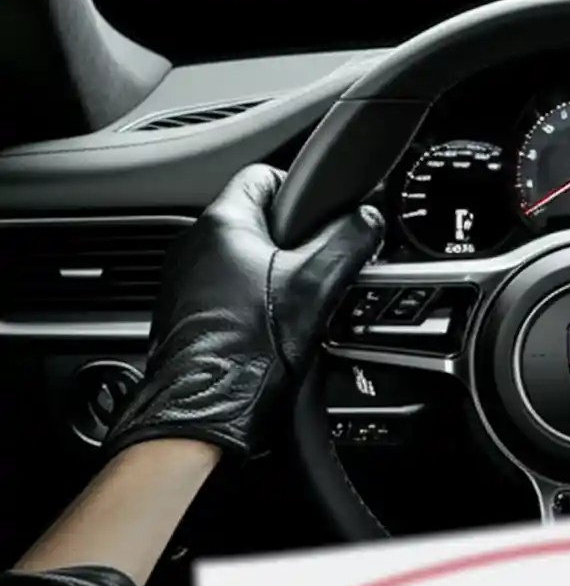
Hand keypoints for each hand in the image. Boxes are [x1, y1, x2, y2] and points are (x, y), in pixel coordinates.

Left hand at [103, 165, 383, 458]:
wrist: (205, 410)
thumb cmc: (250, 348)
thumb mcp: (317, 286)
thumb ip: (349, 242)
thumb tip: (369, 219)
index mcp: (224, 223)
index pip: (264, 175)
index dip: (301, 192)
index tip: (323, 220)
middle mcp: (193, 245)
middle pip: (256, 222)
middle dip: (291, 243)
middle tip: (317, 272)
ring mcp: (184, 281)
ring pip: (240, 260)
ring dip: (269, 275)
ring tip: (294, 307)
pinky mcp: (184, 314)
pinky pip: (225, 293)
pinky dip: (249, 304)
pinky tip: (267, 331)